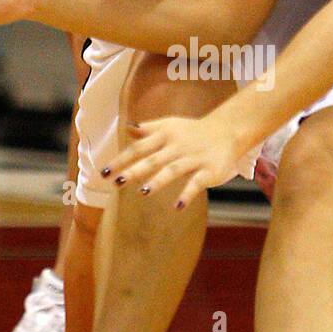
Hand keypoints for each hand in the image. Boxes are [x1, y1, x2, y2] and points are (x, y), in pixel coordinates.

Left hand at [104, 113, 248, 209]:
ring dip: (159, 180)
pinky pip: (197, 183)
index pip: (139, 148)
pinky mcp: (209, 170)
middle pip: (153, 159)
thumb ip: (149, 129)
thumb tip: (127, 128)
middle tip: (117, 182)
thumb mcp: (170, 125)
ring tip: (144, 192)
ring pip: (174, 169)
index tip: (104, 173)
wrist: (228, 130)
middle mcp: (177, 146)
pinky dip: (187, 194)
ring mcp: (194, 158)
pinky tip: (178, 207)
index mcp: (165, 136)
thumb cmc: (194, 131)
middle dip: (134, 170)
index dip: (121, 159)